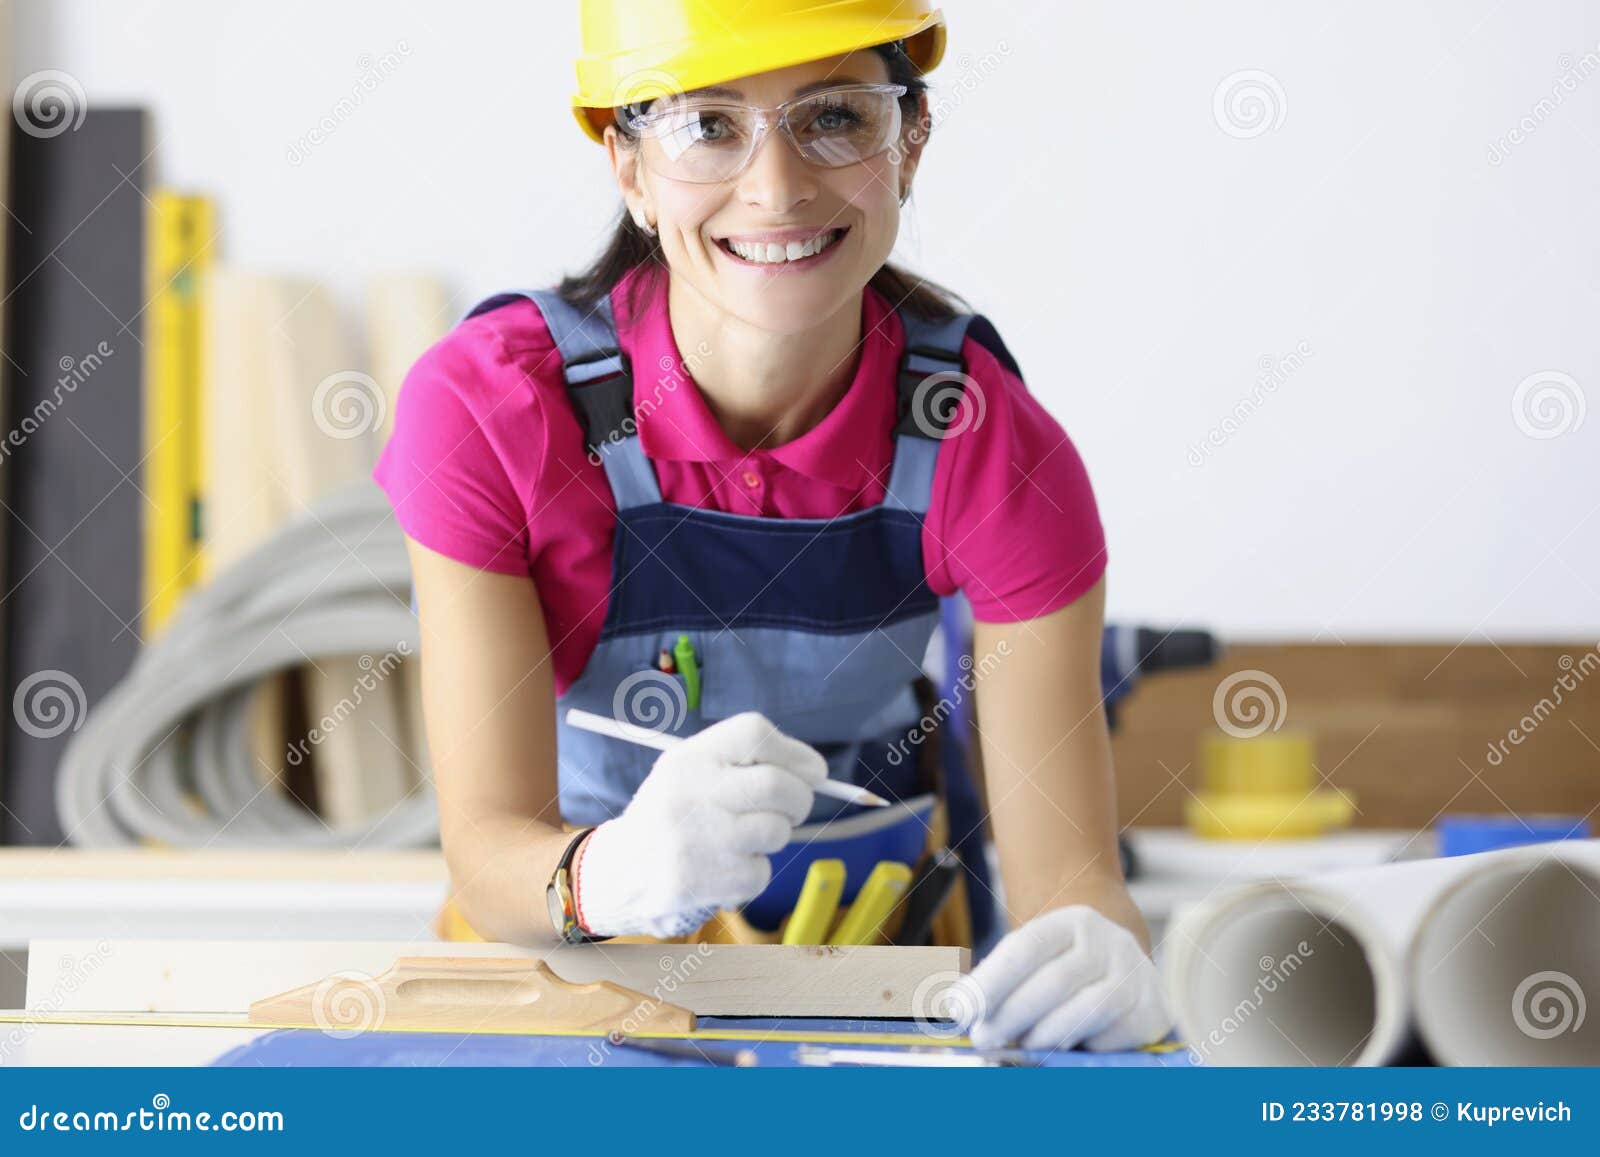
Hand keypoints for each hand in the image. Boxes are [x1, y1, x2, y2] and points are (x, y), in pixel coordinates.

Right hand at [573, 711, 826, 937]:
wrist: (620, 871)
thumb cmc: (674, 814)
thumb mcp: (690, 771)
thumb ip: (744, 762)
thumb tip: (815, 772)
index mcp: (687, 758)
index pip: (755, 733)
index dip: (795, 752)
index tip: (813, 771)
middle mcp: (688, 793)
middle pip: (776, 785)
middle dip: (800, 798)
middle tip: (794, 807)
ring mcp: (694, 840)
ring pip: (775, 831)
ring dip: (776, 835)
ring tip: (749, 837)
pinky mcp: (701, 881)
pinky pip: (760, 872)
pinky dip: (754, 871)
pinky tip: (727, 866)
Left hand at [964, 905, 1171, 1051]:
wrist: (1125, 973)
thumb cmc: (1067, 972)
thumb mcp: (1038, 961)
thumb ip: (1001, 983)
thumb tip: (960, 1013)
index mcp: (1071, 922)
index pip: (1026, 948)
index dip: (990, 981)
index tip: (960, 1010)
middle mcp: (1109, 943)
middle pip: (1054, 981)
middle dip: (1012, 1015)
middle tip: (983, 1039)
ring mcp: (1136, 977)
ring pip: (1085, 1011)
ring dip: (1044, 1037)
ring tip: (1018, 1049)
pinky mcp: (1152, 1014)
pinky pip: (1110, 1039)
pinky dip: (1080, 1050)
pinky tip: (1061, 1054)